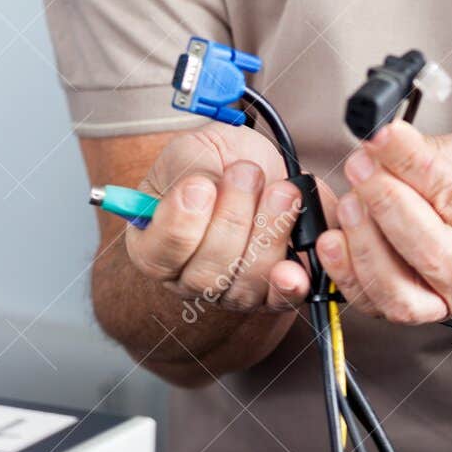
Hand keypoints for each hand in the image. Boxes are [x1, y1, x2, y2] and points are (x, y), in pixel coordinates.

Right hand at [125, 124, 335, 313]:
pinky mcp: (273, 290)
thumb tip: (202, 189)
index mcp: (155, 247)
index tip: (200, 185)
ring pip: (247, 284)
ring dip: (269, 234)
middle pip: (206, 275)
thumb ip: (190, 172)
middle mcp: (191, 278)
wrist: (254, 164)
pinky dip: (291, 281)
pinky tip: (295, 266)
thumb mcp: (190, 153)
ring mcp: (233, 289)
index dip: (180, 224)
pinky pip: (283, 297)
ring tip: (283, 191)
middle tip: (247, 172)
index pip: (159, 255)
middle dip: (233, 219)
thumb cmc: (213, 160)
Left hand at [314, 121, 451, 325]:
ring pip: (399, 289)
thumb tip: (386, 140)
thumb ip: (435, 153)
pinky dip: (345, 274)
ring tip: (348, 202)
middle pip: (429, 248)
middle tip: (360, 164)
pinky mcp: (416, 313)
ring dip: (364, 243)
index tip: (379, 135)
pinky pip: (375, 304)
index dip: (411, 163)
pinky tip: (331, 240)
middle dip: (386, 202)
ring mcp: (447, 302)